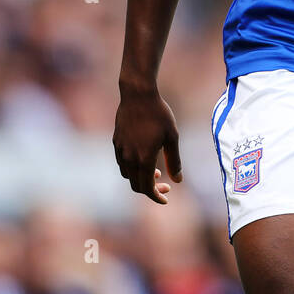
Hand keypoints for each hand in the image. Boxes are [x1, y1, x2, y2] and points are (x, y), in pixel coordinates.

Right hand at [113, 87, 181, 203]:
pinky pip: (121, 163)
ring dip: (140, 178)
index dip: (157, 197)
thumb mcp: (172, 137)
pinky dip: (132, 168)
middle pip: (136, 185)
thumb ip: (174, 161)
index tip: (166, 199)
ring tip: (154, 171)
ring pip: (127, 175)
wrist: (137, 95)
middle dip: (150, 190)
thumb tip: (178, 180)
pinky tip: (142, 159)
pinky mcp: (116, 142)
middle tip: (165, 185)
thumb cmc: (159, 114)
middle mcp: (129, 157)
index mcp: (144, 158)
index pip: (147, 188)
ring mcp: (120, 150)